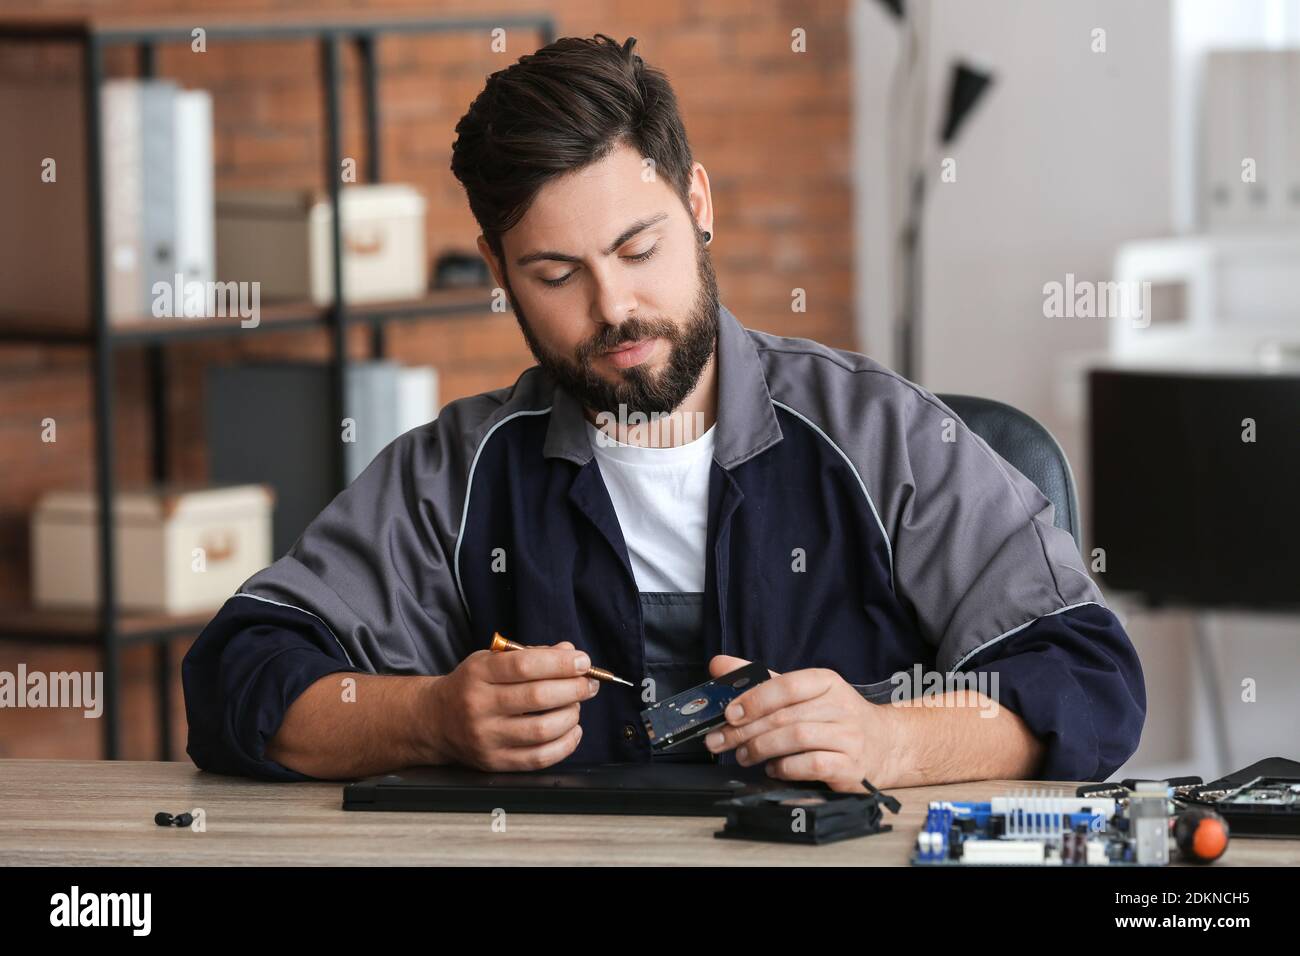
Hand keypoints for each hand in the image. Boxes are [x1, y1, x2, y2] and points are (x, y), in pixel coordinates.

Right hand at [429, 641, 597, 770]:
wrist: (434, 721)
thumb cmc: (470, 686)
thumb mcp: (490, 660)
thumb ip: (530, 655)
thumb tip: (568, 652)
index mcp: (478, 674)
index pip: (524, 666)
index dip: (559, 663)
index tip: (582, 661)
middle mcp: (479, 706)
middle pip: (537, 697)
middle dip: (573, 688)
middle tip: (588, 683)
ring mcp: (487, 738)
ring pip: (542, 729)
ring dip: (571, 715)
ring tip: (577, 705)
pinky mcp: (495, 762)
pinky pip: (539, 758)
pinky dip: (565, 744)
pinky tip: (572, 730)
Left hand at [702, 655, 899, 791]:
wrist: (884, 745)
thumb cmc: (834, 718)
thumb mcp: (801, 693)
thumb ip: (761, 681)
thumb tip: (718, 665)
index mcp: (826, 682)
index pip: (787, 685)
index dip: (755, 698)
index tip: (728, 713)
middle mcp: (841, 706)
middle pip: (785, 716)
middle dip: (745, 730)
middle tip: (721, 741)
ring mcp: (849, 737)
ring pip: (796, 739)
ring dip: (762, 748)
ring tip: (744, 756)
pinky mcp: (851, 766)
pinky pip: (812, 765)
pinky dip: (786, 768)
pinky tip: (774, 768)